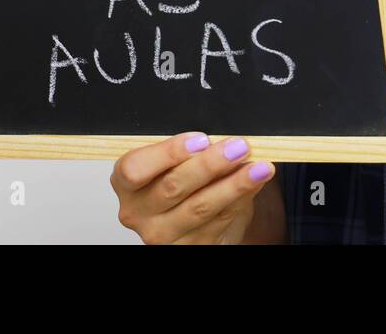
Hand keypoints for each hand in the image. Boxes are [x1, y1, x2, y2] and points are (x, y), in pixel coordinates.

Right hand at [111, 131, 277, 243]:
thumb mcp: (178, 159)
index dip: (169, 153)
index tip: (201, 140)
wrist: (198, 216)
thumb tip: (223, 138)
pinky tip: (255, 183)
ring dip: (234, 184)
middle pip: (172, 186)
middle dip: (210, 164)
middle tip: (239, 147)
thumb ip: (192, 149)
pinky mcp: (190, 247)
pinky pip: (219, 220)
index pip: (135, 169)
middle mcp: (138, 212)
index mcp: (127, 183)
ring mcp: (162, 234)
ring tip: (258, 167)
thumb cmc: (184, 179)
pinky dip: (240, 198)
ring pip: (200, 207)